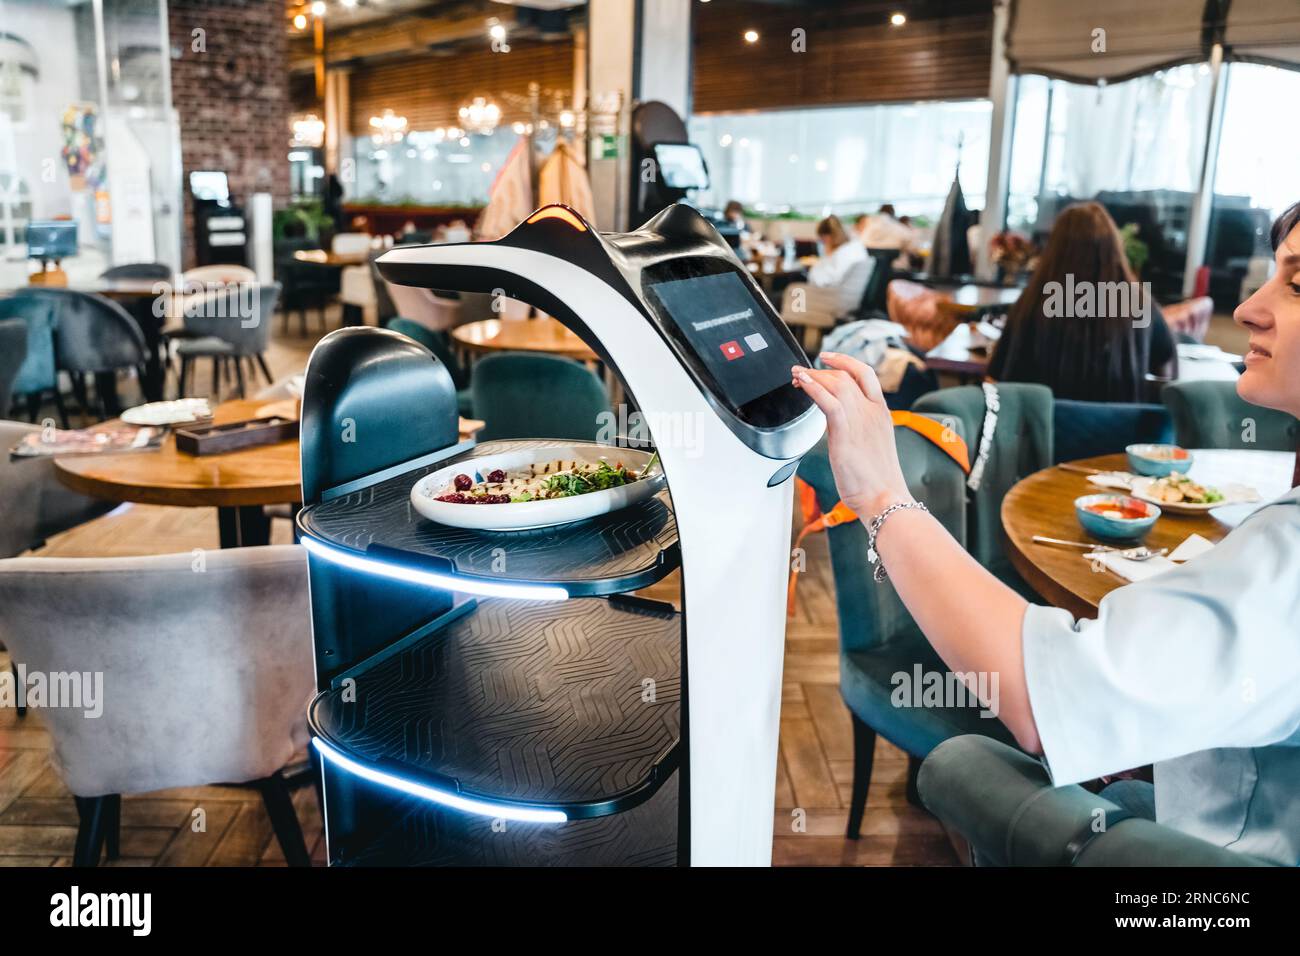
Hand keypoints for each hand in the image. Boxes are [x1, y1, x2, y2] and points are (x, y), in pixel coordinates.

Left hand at [792, 352, 911, 517]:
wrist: (885, 498)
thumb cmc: (878, 482)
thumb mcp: (871, 448)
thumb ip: (857, 432)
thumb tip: (839, 429)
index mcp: (881, 413)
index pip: (865, 374)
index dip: (845, 361)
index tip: (827, 358)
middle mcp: (872, 411)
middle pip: (845, 376)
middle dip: (820, 371)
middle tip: (802, 374)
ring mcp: (861, 420)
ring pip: (836, 384)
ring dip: (812, 376)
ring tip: (797, 377)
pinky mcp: (846, 432)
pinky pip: (828, 401)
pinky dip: (814, 387)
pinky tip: (802, 384)